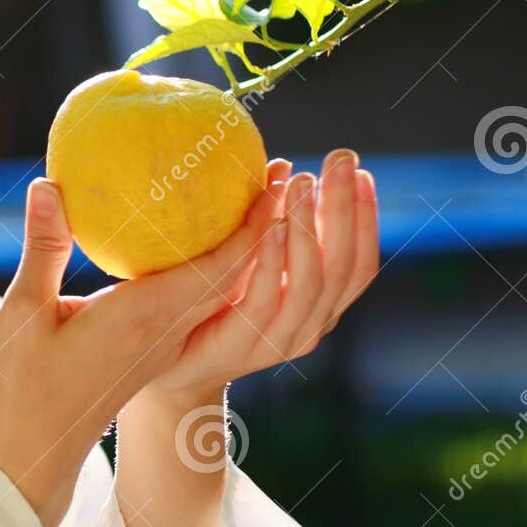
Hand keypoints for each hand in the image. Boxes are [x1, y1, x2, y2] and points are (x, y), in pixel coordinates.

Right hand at [0, 171, 280, 526]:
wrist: (39, 449)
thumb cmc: (26, 384)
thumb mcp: (24, 312)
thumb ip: (43, 248)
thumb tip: (49, 186)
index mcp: (142, 317)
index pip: (219, 266)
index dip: (254, 223)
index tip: (276, 180)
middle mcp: (167, 330)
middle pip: (236, 273)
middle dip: (267, 223)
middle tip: (281, 174)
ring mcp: (167, 343)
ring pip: (225, 290)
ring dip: (251, 247)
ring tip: (262, 200)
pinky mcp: (159, 350)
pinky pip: (204, 302)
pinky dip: (224, 270)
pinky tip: (211, 244)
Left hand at [140, 149, 379, 402]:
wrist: (162, 365)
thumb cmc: (205, 305)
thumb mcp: (245, 264)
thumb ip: (267, 229)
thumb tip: (279, 168)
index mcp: (317, 306)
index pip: (358, 261)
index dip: (364, 217)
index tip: (359, 171)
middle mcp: (309, 325)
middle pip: (343, 266)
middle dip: (344, 209)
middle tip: (337, 161)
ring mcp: (278, 340)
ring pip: (311, 283)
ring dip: (309, 228)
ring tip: (302, 184)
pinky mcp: (242, 344)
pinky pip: (265, 299)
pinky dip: (272, 260)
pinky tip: (270, 226)